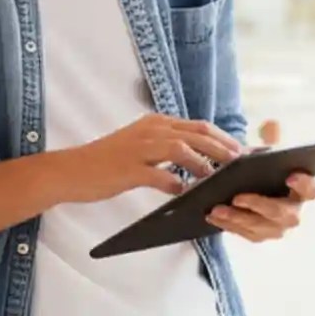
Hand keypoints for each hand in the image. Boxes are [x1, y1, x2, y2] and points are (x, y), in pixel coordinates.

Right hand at [57, 114, 243, 202]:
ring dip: (204, 163)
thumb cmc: (109, 161)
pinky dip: (176, 183)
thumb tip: (200, 158)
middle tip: (240, 163)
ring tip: (219, 177)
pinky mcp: (129, 169)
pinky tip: (185, 192)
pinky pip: (159, 175)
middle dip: (223, 148)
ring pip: (182, 149)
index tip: (242, 152)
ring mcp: (139, 148)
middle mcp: (150, 130)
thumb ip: (167, 147)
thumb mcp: (140, 145)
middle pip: (196, 134)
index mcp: (155, 123)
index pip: (198, 126)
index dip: (223, 138)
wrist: (72, 169)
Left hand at [207, 120, 314, 242]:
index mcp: (301, 190)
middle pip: (284, 215)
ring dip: (238, 218)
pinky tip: (212, 215)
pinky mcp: (258, 235)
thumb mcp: (265, 153)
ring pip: (261, 227)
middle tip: (237, 197)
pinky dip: (228, 225)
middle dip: (260, 205)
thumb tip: (271, 123)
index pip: (311, 189)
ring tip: (216, 208)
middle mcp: (292, 212)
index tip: (290, 176)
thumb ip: (270, 139)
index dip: (304, 184)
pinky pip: (245, 234)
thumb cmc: (261, 169)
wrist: (247, 187)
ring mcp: (276, 227)